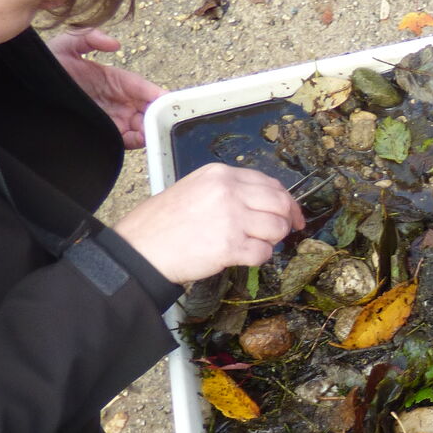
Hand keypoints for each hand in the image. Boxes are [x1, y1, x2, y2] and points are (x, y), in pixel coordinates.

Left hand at [48, 27, 165, 149]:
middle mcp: (116, 100)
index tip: (168, 99)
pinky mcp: (102, 132)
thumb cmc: (46, 68)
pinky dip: (136, 141)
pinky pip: (124, 140)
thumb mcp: (65, 45)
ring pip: (139, 126)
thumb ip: (89, 37)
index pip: (142, 87)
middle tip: (166, 119)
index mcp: (114, 79)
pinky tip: (141, 139)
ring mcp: (110, 117)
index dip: (155, 93)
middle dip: (158, 114)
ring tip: (156, 131)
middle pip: (146, 109)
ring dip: (150, 129)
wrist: (26, 91)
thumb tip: (116, 45)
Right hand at [112, 164, 306, 283]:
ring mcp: (231, 218)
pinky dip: (259, 258)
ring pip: (276, 228)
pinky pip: (263, 253)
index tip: (291, 214)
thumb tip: (262, 204)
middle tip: (284, 232)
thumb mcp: (195, 189)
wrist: (141, 248)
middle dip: (287, 219)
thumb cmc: (163, 222)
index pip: (269, 183)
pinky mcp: (230, 246)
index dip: (286, 200)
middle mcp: (229, 191)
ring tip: (254, 244)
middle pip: (280, 203)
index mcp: (220, 174)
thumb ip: (229, 191)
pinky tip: (243, 257)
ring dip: (272, 240)